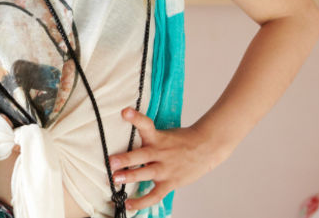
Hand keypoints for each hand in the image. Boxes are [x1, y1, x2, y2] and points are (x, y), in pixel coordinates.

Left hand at [109, 107, 234, 211]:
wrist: (206, 147)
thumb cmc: (183, 141)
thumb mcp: (166, 134)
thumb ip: (149, 138)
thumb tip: (127, 139)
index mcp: (158, 137)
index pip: (146, 124)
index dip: (135, 117)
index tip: (125, 112)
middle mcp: (160, 152)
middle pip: (142, 154)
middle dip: (126, 159)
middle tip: (112, 162)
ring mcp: (165, 168)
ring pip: (146, 173)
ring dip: (130, 176)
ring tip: (115, 179)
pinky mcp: (170, 182)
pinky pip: (154, 195)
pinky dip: (141, 202)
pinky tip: (129, 205)